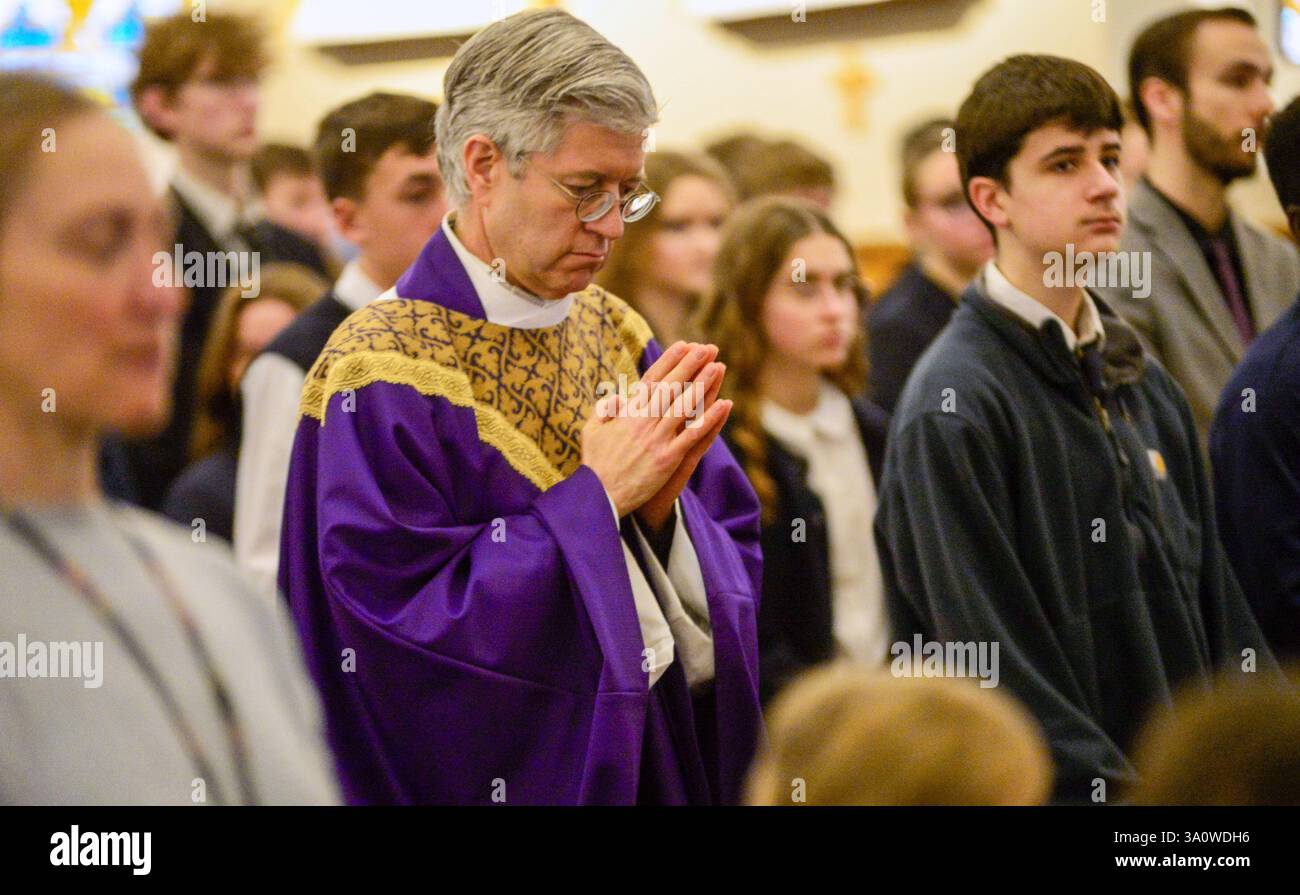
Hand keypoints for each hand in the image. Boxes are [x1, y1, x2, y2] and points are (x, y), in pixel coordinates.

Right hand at [580, 342, 724, 517]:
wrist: (599, 496)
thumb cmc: (595, 464)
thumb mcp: (591, 431)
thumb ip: (604, 410)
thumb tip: (617, 396)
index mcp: (627, 413)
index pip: (652, 380)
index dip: (669, 361)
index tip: (683, 346)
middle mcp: (643, 422)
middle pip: (671, 387)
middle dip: (690, 365)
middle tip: (707, 348)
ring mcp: (657, 439)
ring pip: (684, 406)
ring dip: (703, 385)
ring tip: (718, 367)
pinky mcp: (668, 459)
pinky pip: (692, 435)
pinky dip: (708, 419)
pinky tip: (723, 406)